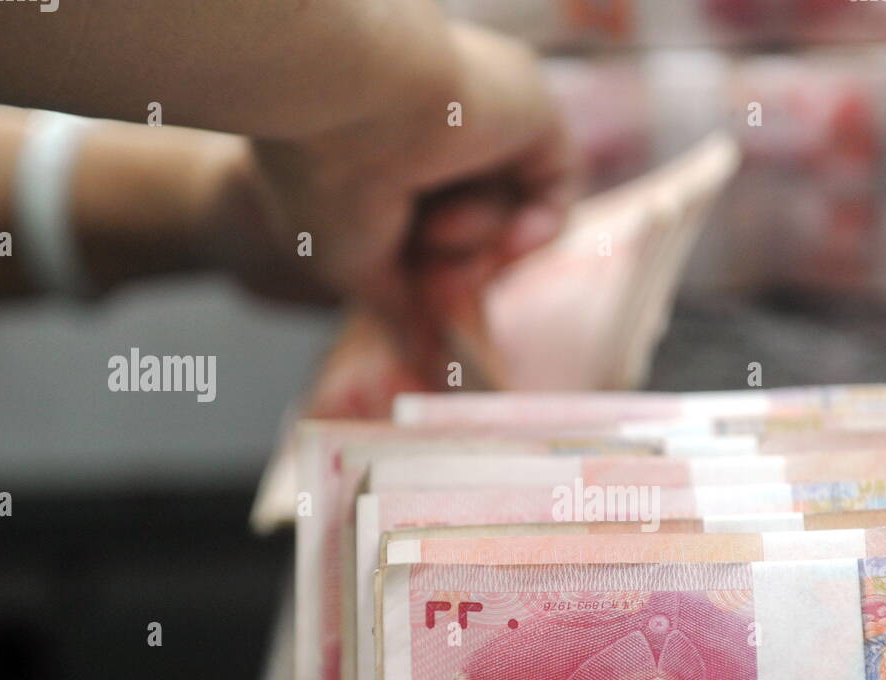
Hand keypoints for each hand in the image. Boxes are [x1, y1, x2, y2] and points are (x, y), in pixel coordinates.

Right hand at [202, 21, 572, 345]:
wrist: (348, 102)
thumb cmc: (327, 178)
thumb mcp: (355, 266)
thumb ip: (403, 314)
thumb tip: (430, 372)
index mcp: (381, 160)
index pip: (434, 241)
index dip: (438, 286)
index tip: (428, 314)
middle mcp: (432, 134)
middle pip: (477, 233)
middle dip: (460, 272)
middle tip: (436, 285)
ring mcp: (482, 118)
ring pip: (511, 211)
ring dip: (480, 240)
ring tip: (436, 225)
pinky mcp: (528, 107)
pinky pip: (557, 183)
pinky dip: (541, 225)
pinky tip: (512, 234)